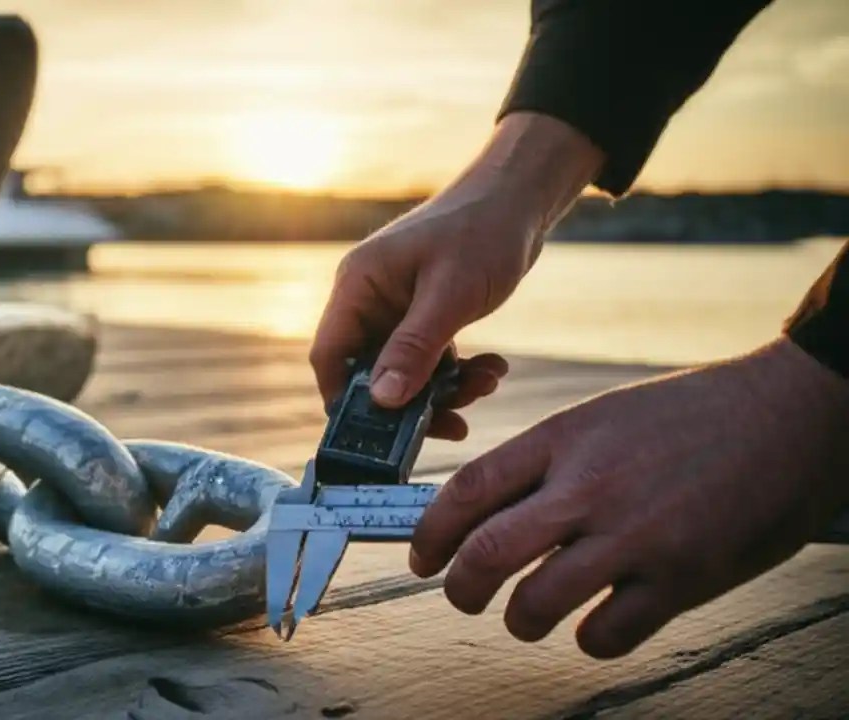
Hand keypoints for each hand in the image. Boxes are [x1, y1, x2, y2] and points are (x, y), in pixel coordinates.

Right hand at [309, 112, 603, 427]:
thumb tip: (381, 400)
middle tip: (453, 421)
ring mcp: (396, 307)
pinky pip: (429, 359)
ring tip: (486, 385)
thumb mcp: (450, 295)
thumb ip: (414, 349)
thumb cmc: (482, 230)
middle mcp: (369, 298)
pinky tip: (491, 369)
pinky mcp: (423, 314)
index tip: (374, 437)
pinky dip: (457, 372)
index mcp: (358, 285)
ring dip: (443, 389)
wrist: (521, 198)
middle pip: (369, 371)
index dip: (343, 400)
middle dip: (409, 401)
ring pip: (403, 371)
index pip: (329, 355)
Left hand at [409, 338, 848, 658]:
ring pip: (537, 604)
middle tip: (462, 597)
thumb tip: (488, 510)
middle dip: (459, 589)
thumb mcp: (600, 418)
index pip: (467, 489)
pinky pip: (606, 634)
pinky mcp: (682, 577)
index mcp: (562, 439)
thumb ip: (546, 462)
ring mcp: (635, 534)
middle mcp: (589, 487)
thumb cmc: (690, 416)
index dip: (429, 533)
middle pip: (487, 552)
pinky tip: (597, 624)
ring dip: (520, 621)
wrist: (788, 414)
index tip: (421, 558)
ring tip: (528, 617)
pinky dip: (590, 639)